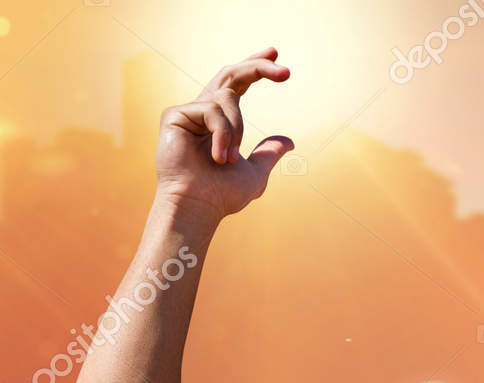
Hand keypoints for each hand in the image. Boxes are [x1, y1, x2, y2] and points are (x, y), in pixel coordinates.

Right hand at [153, 47, 294, 222]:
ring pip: (226, 98)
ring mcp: (187, 112)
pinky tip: (217, 156)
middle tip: (284, 70)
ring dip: (237, 130)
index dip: (256, 68)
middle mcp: (203, 111)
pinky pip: (212, 110)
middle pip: (230, 74)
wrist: (199, 206)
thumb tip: (288, 141)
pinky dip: (223, 134)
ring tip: (227, 159)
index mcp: (220, 120)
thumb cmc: (222, 195)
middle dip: (258, 67)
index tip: (275, 54)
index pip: (237, 85)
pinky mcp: (174, 115)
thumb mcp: (255, 172)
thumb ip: (268, 154)